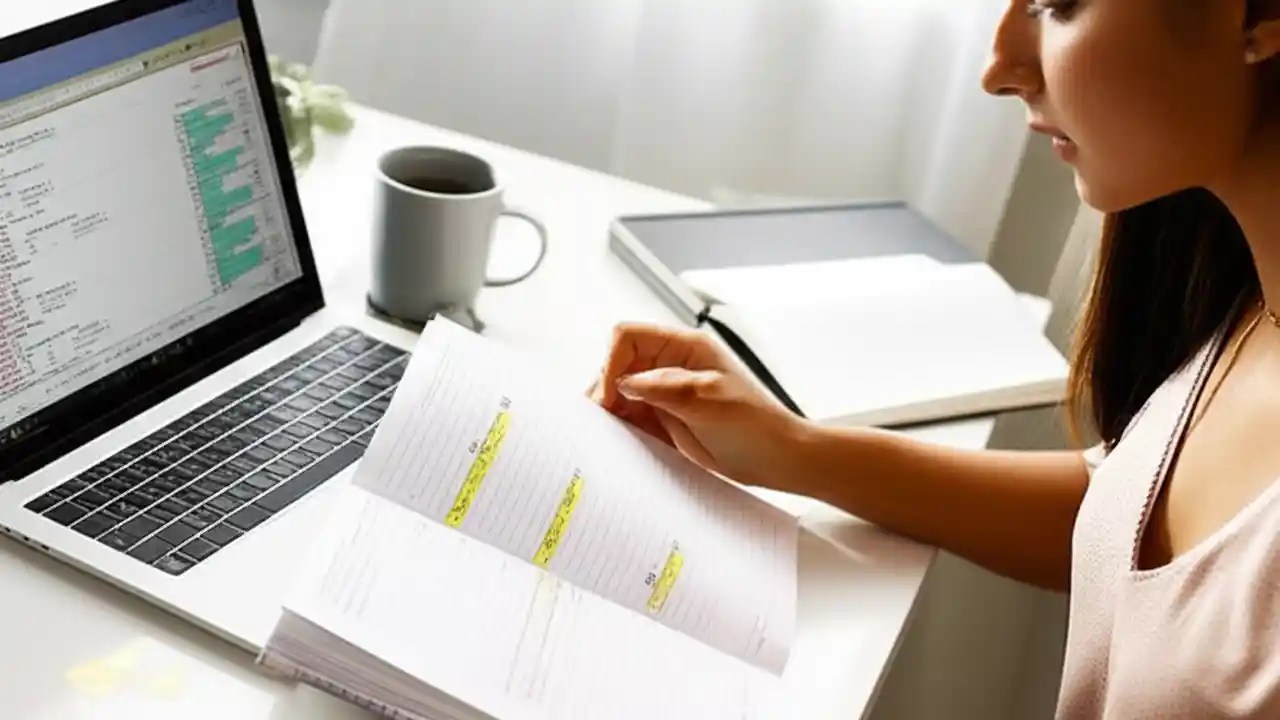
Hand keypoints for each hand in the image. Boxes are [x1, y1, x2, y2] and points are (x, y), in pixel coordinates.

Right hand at [588, 322, 808, 488]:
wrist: (777, 460)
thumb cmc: (756, 425)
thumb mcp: (709, 400)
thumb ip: (663, 387)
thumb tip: (622, 383)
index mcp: (684, 348)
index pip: (629, 337)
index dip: (612, 362)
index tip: (611, 396)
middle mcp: (671, 366)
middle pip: (619, 365)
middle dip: (607, 390)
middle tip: (608, 420)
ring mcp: (667, 394)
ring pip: (620, 394)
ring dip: (612, 412)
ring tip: (615, 434)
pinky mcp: (665, 421)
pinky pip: (631, 420)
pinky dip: (623, 430)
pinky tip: (626, 443)